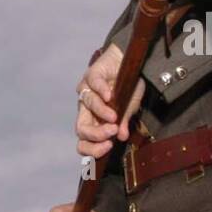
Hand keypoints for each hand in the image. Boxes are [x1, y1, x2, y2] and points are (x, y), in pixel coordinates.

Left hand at [76, 42, 144, 158]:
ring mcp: (87, 91)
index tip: (109, 147)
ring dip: (102, 113)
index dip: (93, 149)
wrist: (131, 63)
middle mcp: (86, 109)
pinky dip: (101, 91)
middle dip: (95, 134)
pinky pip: (93, 84)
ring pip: (88, 105)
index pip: (85, 142)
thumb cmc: (128, 88)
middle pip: (81, 128)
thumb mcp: (130, 108)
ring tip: (114, 116)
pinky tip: (110, 96)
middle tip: (111, 132)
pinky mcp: (91, 75)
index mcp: (94, 121)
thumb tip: (122, 136)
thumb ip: (124, 121)